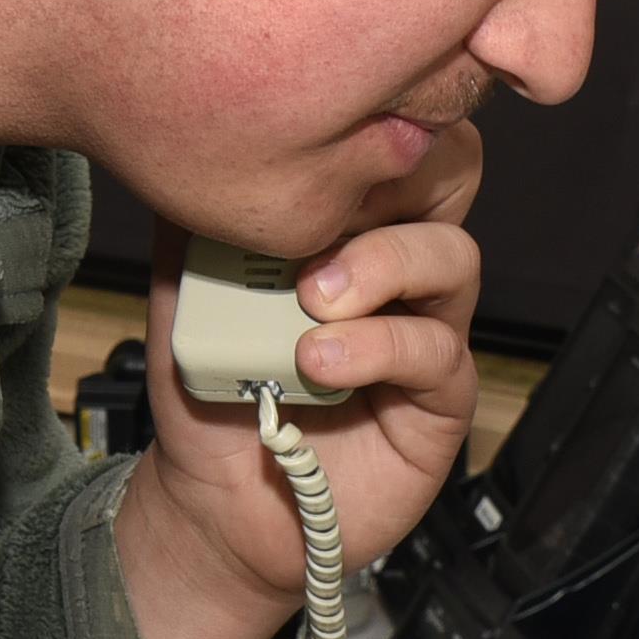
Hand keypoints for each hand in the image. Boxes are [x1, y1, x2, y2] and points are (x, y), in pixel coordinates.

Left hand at [114, 118, 491, 638]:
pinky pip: (436, 353)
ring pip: (453, 259)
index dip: (380, 129)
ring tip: (313, 302)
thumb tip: (186, 151)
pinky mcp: (439, 402)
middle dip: (404, 175)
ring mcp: (426, 331)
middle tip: (333, 206)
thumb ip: (193, 235)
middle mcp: (400, 271)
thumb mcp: (185, 303)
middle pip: (453, 181)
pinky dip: (377, 348)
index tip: (319, 140)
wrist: (217, 508)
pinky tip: (320, 361)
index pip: (399, 149)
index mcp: (352, 230)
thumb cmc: (214, 399)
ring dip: (382, 266)